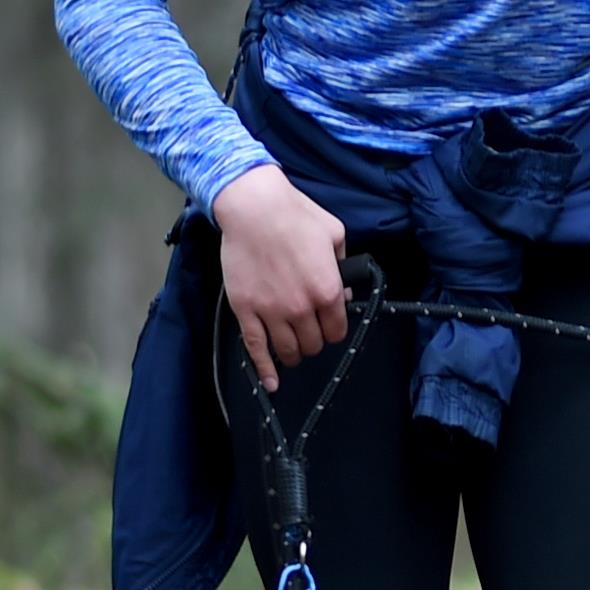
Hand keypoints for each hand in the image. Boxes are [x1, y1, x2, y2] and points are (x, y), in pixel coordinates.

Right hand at [216, 164, 348, 388]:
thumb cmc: (295, 215)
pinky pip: (255, 348)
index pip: (337, 330)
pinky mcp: (246, 311)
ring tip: (293, 347)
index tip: (329, 324)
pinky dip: (264, 369)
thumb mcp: (335, 234)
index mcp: (327, 290)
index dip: (334, 328)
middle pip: (313, 345)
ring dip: (293, 353)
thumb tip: (342, 289)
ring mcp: (271, 312)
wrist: (253, 207)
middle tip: (310, 331)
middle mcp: (301, 307)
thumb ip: (343, 265)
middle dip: (315, 340)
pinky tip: (270, 382)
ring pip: (288, 351)